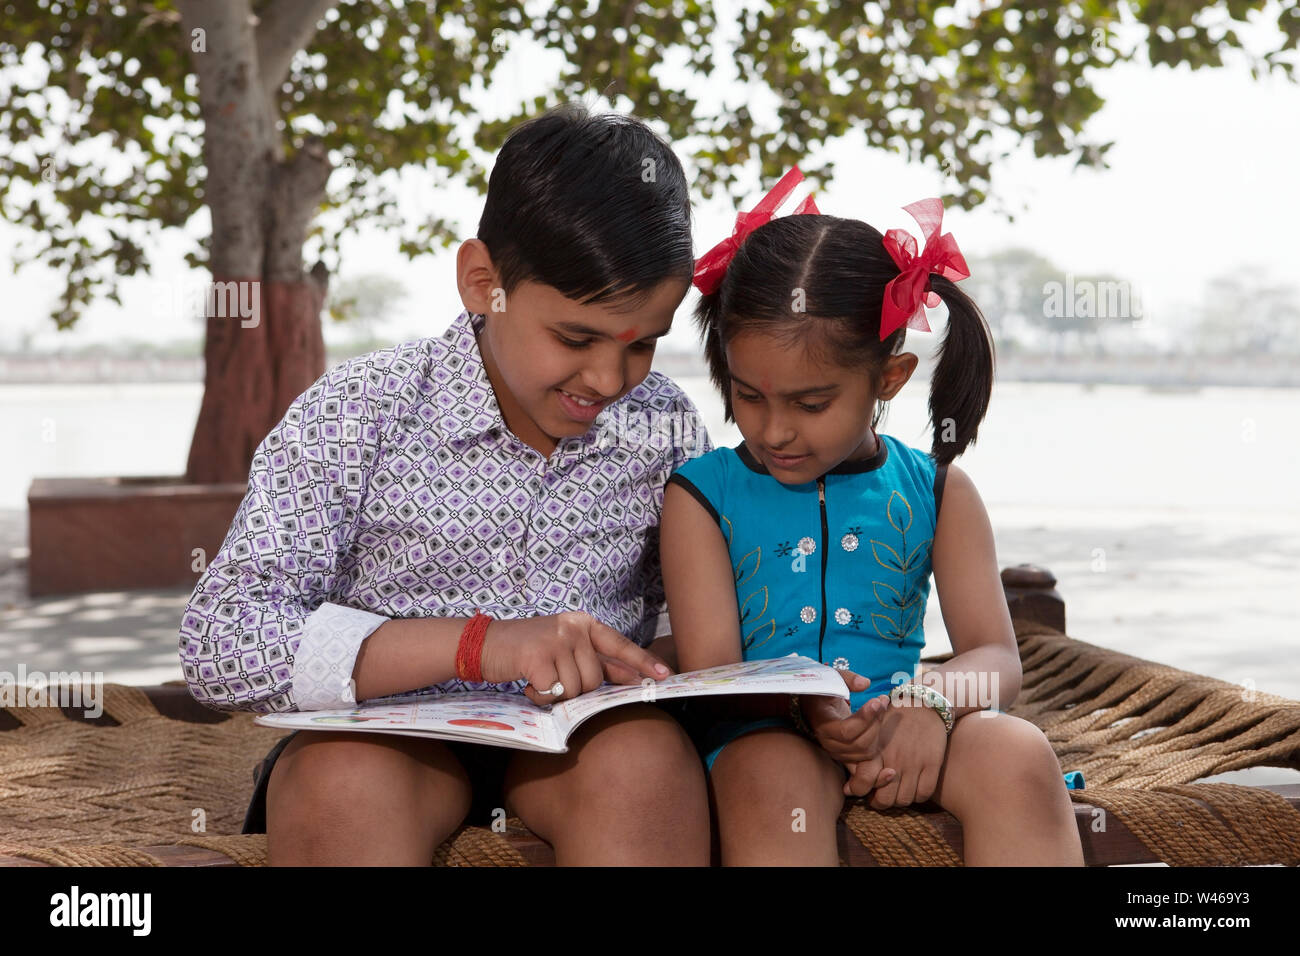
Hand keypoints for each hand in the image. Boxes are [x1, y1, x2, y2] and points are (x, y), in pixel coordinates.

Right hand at [479, 611, 673, 704]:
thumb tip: (632, 678)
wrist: (483, 644)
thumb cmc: (528, 650)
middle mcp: (573, 628)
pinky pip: (554, 694)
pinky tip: (528, 683)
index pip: (619, 645)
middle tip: (553, 679)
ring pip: (577, 689)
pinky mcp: (538, 657)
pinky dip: (540, 697)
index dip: (643, 663)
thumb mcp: (564, 647)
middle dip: (577, 690)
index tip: (665, 676)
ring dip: (557, 695)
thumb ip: (595, 660)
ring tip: (539, 678)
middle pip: (595, 679)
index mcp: (583, 623)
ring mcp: (556, 640)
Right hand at [802, 670, 885, 762]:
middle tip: (882, 700)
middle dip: (875, 721)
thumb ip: (847, 678)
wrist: (814, 703)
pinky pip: (867, 758)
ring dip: (878, 728)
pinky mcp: (847, 755)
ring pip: (866, 751)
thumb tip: (865, 684)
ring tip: (882, 706)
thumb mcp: (831, 677)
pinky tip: (879, 722)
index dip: (864, 719)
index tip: (876, 702)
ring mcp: (837, 751)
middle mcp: (827, 741)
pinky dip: (878, 742)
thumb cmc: (823, 688)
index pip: (845, 731)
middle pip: (859, 743)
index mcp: (821, 723)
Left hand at [848, 701, 948, 808]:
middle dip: (881, 802)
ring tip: (898, 793)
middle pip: (885, 799)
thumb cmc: (893, 720)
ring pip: (905, 799)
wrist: (922, 703)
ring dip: (900, 801)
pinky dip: (919, 796)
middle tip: (882, 798)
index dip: (862, 793)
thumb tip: (846, 790)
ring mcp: (913, 762)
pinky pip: (924, 793)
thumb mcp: (871, 736)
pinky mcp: (931, 763)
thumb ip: (860, 763)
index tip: (866, 792)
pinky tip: (915, 789)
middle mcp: (892, 759)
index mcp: (874, 750)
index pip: (863, 783)